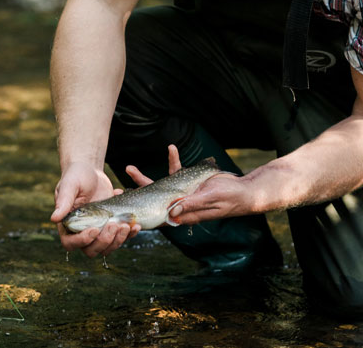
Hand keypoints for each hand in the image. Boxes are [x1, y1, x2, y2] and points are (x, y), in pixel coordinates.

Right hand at [51, 163, 138, 256]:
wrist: (91, 171)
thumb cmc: (76, 176)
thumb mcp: (69, 185)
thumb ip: (63, 201)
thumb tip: (54, 219)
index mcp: (67, 225)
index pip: (70, 243)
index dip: (82, 241)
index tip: (94, 229)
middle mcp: (81, 232)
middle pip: (91, 250)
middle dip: (104, 241)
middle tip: (113, 224)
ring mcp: (97, 232)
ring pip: (106, 249)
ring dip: (117, 241)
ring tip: (126, 225)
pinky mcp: (110, 228)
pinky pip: (119, 239)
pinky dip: (129, 236)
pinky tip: (135, 225)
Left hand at [126, 145, 253, 225]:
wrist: (244, 191)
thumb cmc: (229, 199)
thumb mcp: (210, 201)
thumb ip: (191, 205)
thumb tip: (171, 211)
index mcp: (182, 214)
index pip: (156, 214)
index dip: (141, 211)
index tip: (124, 205)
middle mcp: (179, 204)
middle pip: (152, 199)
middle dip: (135, 192)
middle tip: (118, 186)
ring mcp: (182, 193)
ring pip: (160, 185)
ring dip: (146, 177)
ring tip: (130, 167)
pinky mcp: (189, 182)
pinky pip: (177, 171)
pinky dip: (173, 160)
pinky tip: (171, 148)